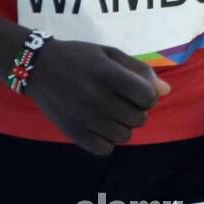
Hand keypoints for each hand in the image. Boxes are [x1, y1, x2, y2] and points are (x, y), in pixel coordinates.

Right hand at [26, 38, 170, 154]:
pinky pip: (105, 149)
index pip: (148, 97)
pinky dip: (107, 141)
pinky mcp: (72, 132)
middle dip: (136, 111)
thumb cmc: (78, 57)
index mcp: (107, 74)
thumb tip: (166, 92)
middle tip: (120, 101)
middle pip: (139, 119)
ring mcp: (83, 117)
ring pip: (124, 136)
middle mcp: (96, 97)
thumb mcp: (109, 54)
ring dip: (123, 126)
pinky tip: (99, 127)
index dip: (148, 95)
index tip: (135, 91)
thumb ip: (139, 70)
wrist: (37, 66)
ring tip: (110, 114)